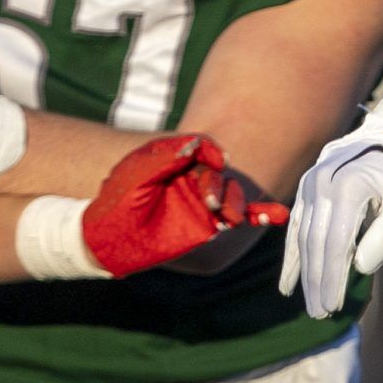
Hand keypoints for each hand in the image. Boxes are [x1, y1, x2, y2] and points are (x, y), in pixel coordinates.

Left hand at [82, 135, 288, 276]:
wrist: (106, 238)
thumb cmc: (117, 201)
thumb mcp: (138, 174)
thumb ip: (166, 156)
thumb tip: (195, 145)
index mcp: (175, 160)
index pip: (203, 149)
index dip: (212, 154)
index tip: (216, 163)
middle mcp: (191, 178)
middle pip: (221, 174)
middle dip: (224, 188)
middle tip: (216, 204)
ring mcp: (200, 202)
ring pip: (231, 195)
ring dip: (241, 203)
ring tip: (235, 217)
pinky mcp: (205, 225)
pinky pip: (234, 217)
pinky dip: (258, 214)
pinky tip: (275, 216)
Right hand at [276, 109, 382, 318]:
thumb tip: (359, 268)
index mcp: (349, 187)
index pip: (336, 243)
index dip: (333, 278)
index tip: (333, 306)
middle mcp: (323, 184)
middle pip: (316, 244)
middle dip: (316, 283)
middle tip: (319, 314)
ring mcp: (311, 185)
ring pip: (303, 238)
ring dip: (304, 275)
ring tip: (309, 305)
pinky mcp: (307, 189)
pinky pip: (295, 227)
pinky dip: (292, 257)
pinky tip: (288, 284)